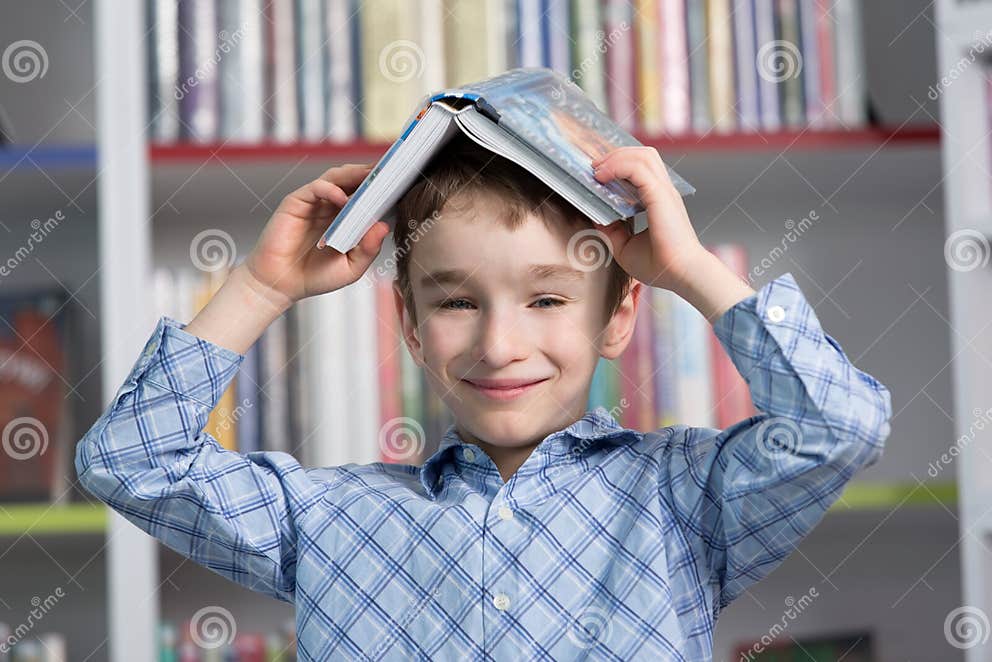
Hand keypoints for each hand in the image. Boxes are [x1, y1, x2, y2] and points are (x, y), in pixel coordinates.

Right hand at [241, 163, 389, 308]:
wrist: (281, 285)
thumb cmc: (315, 276)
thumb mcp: (351, 268)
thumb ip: (368, 249)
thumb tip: (383, 226)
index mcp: (347, 219)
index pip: (367, 196)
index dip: (382, 188)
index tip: (401, 182)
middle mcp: (331, 207)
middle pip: (354, 181)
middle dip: (372, 174)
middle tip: (391, 170)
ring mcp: (314, 203)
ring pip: (337, 178)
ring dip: (355, 174)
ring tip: (372, 176)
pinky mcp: (296, 203)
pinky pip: (316, 188)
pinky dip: (331, 189)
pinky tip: (343, 198)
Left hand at [591, 147, 705, 292]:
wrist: (681, 275)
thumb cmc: (659, 265)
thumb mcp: (625, 246)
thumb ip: (611, 229)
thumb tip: (594, 215)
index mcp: (659, 200)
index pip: (642, 168)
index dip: (620, 164)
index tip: (598, 173)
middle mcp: (663, 191)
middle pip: (643, 155)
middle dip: (616, 155)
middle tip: (594, 167)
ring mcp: (664, 191)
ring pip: (642, 155)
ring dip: (615, 158)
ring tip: (596, 170)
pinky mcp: (660, 195)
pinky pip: (637, 168)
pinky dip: (617, 166)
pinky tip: (601, 176)